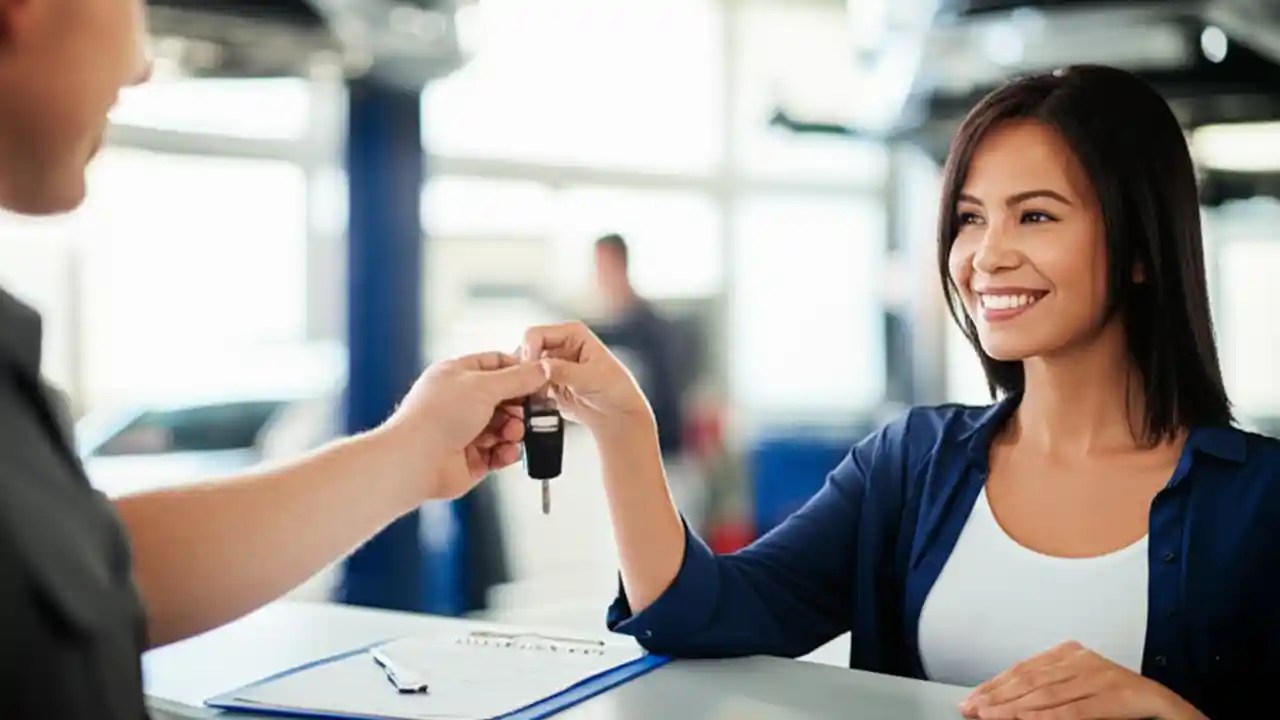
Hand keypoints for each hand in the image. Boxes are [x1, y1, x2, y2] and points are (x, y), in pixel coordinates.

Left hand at [378, 351, 549, 499]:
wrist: (416, 461)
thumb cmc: (435, 418)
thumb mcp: (484, 386)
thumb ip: (518, 378)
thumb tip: (542, 369)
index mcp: (457, 375)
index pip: (496, 365)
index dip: (520, 371)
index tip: (539, 380)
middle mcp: (461, 402)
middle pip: (505, 398)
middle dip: (520, 406)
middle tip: (531, 411)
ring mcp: (466, 431)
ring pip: (505, 427)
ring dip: (515, 431)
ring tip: (512, 434)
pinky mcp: (472, 458)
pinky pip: (500, 453)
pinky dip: (507, 452)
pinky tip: (506, 451)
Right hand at [519, 322, 653, 435]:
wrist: (619, 417)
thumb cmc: (616, 391)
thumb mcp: (591, 379)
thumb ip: (565, 371)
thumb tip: (542, 366)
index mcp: (572, 333)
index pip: (536, 334)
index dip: (530, 352)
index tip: (532, 372)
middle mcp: (560, 345)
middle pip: (526, 351)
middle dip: (526, 370)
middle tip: (531, 387)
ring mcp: (552, 365)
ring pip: (524, 370)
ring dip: (527, 384)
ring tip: (539, 397)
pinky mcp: (548, 384)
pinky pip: (528, 386)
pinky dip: (530, 395)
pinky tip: (540, 404)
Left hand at [959, 641, 1205, 719]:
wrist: (1170, 709)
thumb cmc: (1123, 703)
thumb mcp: (1080, 690)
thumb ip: (1049, 692)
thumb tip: (1006, 704)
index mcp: (1072, 654)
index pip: (1024, 669)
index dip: (995, 685)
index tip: (972, 700)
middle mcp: (1083, 660)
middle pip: (1030, 679)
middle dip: (997, 696)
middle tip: (972, 708)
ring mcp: (1101, 676)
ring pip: (1047, 693)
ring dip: (1014, 707)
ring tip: (991, 715)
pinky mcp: (1117, 694)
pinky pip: (1075, 709)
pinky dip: (1048, 716)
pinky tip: (1027, 719)